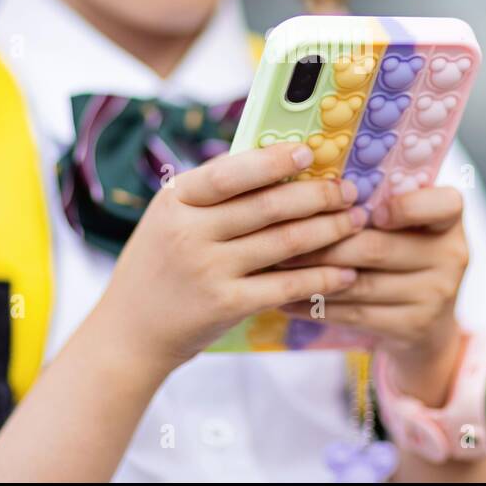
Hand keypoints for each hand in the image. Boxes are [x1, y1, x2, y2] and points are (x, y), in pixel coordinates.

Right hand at [99, 142, 367, 374]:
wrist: (130, 333)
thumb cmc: (159, 268)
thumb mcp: (169, 220)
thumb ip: (212, 195)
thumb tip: (276, 162)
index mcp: (175, 200)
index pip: (230, 172)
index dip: (273, 161)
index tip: (310, 153)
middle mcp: (189, 232)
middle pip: (267, 206)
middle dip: (318, 195)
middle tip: (349, 190)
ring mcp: (207, 270)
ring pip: (284, 242)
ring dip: (329, 230)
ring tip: (356, 222)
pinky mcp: (226, 305)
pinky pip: (286, 286)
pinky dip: (322, 278)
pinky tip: (347, 273)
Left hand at [277, 186, 469, 403]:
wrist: (429, 325)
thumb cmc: (404, 254)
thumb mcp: (408, 225)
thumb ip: (379, 201)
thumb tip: (314, 183)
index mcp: (449, 221)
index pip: (442, 204)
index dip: (406, 207)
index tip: (368, 210)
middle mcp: (450, 256)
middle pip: (377, 247)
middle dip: (323, 243)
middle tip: (281, 236)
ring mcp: (435, 295)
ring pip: (360, 283)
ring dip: (311, 275)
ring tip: (275, 266)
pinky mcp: (413, 327)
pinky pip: (356, 314)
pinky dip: (317, 305)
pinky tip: (288, 298)